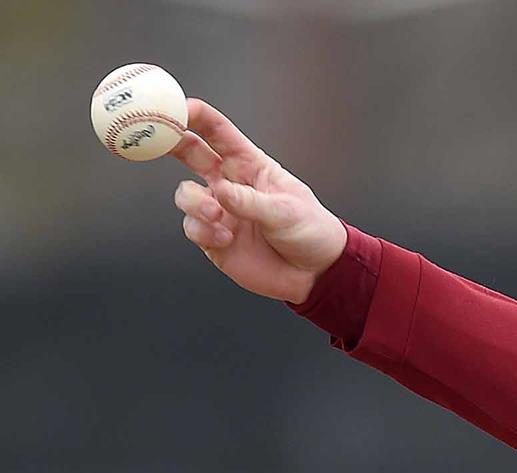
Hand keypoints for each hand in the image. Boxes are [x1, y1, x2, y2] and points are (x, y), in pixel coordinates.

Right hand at [168, 99, 345, 303]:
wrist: (316, 273)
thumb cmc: (310, 231)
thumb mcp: (286, 211)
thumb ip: (251, 202)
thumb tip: (220, 192)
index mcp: (250, 164)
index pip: (218, 132)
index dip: (195, 116)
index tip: (176, 108)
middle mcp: (229, 183)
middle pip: (189, 152)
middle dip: (168, 141)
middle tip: (154, 138)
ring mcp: (219, 209)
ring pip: (185, 195)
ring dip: (195, 203)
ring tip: (217, 216)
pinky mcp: (213, 237)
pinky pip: (192, 227)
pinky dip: (204, 231)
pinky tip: (226, 239)